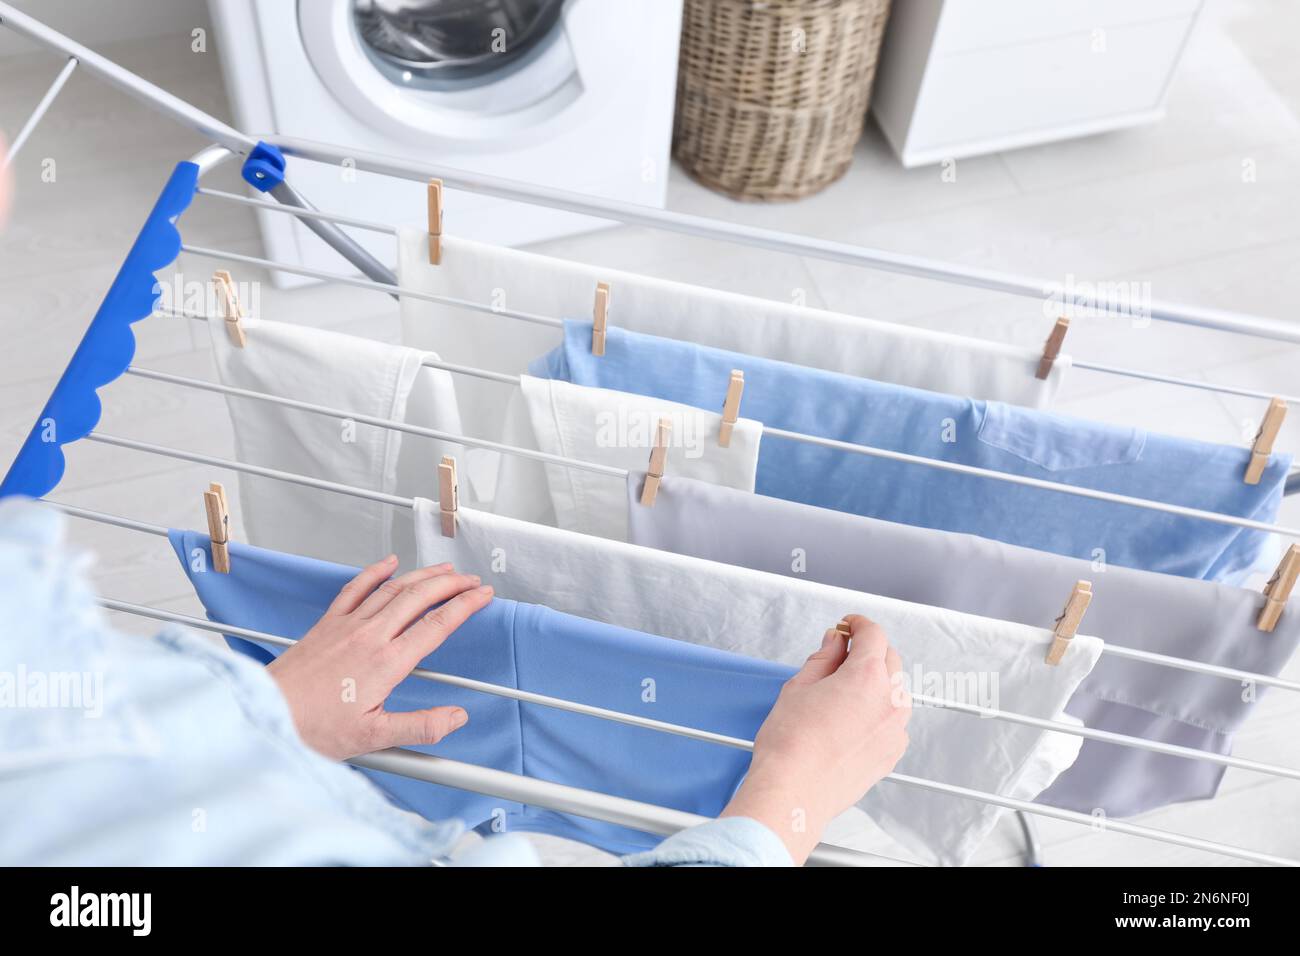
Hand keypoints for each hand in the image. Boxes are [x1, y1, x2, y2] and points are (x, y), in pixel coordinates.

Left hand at [267, 556, 493, 760]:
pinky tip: (389, 563)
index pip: (438, 624)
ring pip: (393, 588)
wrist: (266, 713)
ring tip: (444, 570)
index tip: (483, 596)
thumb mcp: (373, 737)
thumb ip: (420, 727)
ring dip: (423, 575)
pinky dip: (376, 572)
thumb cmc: (312, 728)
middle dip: (451, 584)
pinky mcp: (328, 623)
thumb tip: (456, 718)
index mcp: (387, 662)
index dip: (466, 606)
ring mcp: (348, 625)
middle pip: (420, 597)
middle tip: (472, 580)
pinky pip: (356, 588)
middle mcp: (370, 636)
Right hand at [720, 615, 910, 864]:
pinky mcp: (892, 752)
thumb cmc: (791, 743)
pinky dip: (879, 711)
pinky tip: (852, 719)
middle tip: (842, 653)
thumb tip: (835, 642)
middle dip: (868, 650)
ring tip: (844, 690)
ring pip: (895, 690)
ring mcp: (895, 729)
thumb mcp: (800, 687)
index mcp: (867, 677)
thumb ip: (824, 657)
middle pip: (889, 659)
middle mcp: (890, 700)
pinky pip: (893, 720)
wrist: (795, 791)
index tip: (849, 625)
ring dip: (876, 681)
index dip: (859, 624)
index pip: (874, 634)